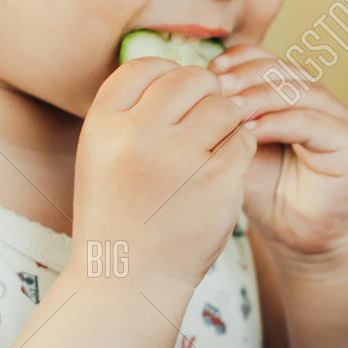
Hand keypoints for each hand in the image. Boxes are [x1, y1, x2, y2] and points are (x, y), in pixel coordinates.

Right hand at [73, 58, 255, 298]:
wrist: (129, 280)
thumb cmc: (119, 214)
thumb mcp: (103, 155)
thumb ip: (131, 112)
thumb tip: (174, 69)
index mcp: (103, 124)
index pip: (145, 67)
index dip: (167, 77)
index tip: (173, 102)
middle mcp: (138, 135)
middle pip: (191, 79)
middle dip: (203, 96)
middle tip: (200, 125)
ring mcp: (180, 157)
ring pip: (224, 107)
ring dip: (225, 123)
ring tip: (209, 152)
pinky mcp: (218, 180)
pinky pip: (244, 140)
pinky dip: (238, 151)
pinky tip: (221, 173)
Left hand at [209, 45, 347, 266]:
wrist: (299, 239)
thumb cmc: (267, 195)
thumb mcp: (237, 150)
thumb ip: (225, 121)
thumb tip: (192, 92)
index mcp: (293, 94)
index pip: (267, 60)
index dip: (238, 60)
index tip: (208, 72)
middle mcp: (319, 101)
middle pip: (282, 69)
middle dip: (245, 76)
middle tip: (215, 88)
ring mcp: (338, 119)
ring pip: (298, 91)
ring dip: (260, 96)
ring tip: (229, 109)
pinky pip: (312, 123)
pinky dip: (280, 122)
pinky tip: (252, 131)